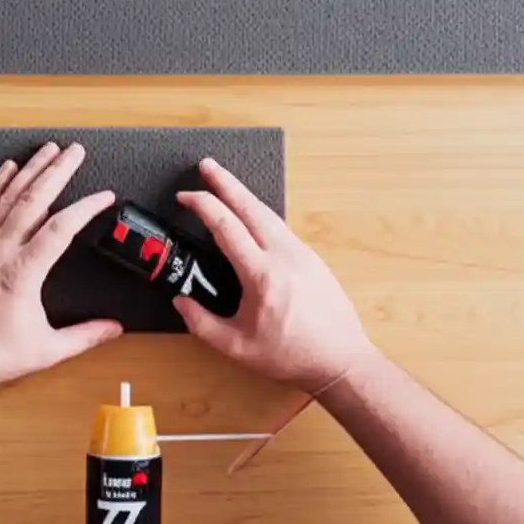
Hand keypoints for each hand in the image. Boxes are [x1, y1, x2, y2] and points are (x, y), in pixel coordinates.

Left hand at [0, 142, 122, 400]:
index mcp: (21, 273)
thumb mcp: (46, 350)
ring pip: (8, 199)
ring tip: (47, 150)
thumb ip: (85, 336)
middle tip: (74, 151)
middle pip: (33, 200)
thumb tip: (114, 328)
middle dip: (57, 171)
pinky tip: (7, 170)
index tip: (104, 196)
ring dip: (29, 171)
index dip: (85, 209)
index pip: (60, 229)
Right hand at [173, 158, 373, 393]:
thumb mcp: (237, 347)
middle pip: (250, 206)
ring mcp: (301, 254)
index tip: (185, 197)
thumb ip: (202, 323)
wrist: (341, 358)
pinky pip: (281, 227)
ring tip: (226, 183)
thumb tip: (181, 301)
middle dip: (225, 182)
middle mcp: (284, 256)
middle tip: (206, 165)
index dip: (203, 205)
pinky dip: (261, 214)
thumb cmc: (293, 355)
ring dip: (244, 195)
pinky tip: (252, 216)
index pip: (226, 226)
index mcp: (262, 275)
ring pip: (269, 213)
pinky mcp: (312, 258)